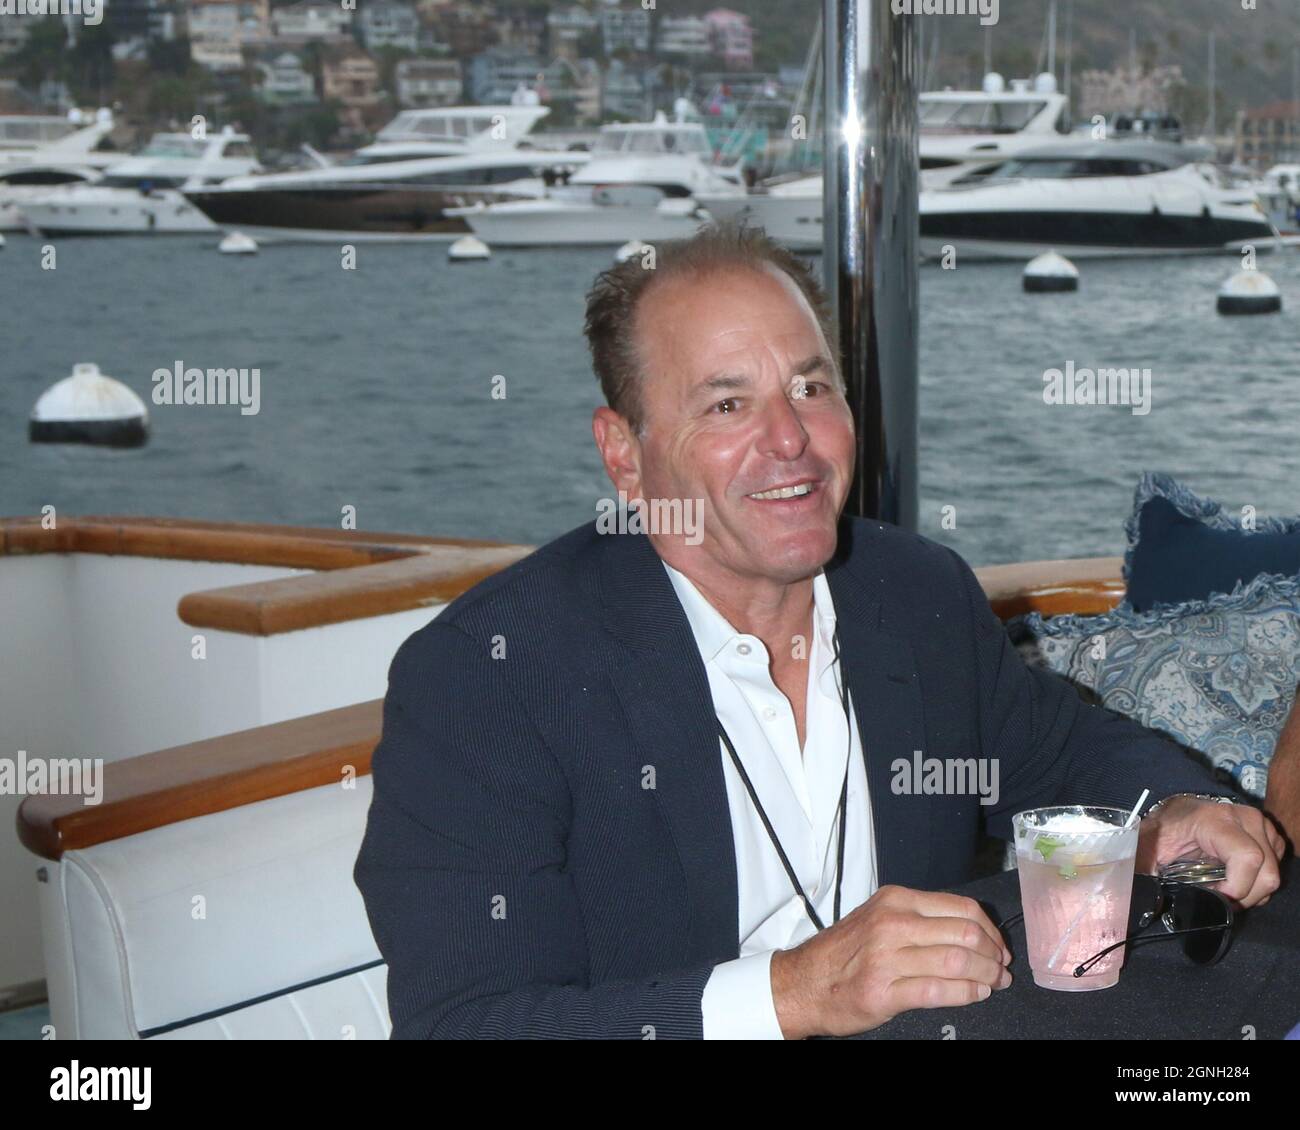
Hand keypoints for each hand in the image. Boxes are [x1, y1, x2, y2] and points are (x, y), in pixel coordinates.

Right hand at [769, 885, 1012, 1039]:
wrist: (803, 982)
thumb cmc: (844, 953)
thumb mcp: (879, 918)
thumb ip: (920, 919)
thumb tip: (972, 932)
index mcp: (895, 900)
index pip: (962, 907)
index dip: (990, 930)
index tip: (998, 946)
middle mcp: (892, 923)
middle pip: (965, 934)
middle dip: (994, 955)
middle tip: (1001, 969)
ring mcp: (887, 958)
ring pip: (957, 961)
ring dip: (986, 976)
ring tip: (993, 984)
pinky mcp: (883, 992)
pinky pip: (940, 991)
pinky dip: (967, 994)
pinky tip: (975, 995)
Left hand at [1137, 797, 1284, 907]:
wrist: (1176, 811)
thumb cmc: (1163, 828)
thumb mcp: (1148, 847)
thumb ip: (1147, 870)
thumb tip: (1147, 900)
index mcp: (1215, 820)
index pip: (1247, 858)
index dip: (1237, 888)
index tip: (1216, 899)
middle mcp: (1245, 819)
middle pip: (1266, 874)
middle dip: (1244, 897)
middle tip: (1218, 900)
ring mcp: (1261, 827)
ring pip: (1272, 875)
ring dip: (1251, 892)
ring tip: (1224, 890)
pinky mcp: (1269, 836)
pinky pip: (1273, 869)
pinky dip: (1257, 883)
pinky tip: (1235, 880)